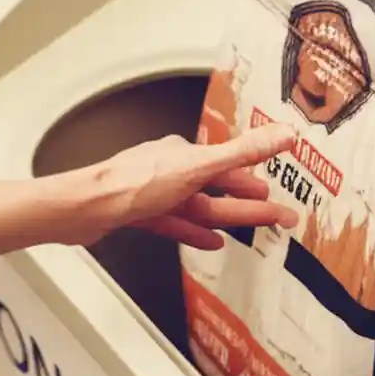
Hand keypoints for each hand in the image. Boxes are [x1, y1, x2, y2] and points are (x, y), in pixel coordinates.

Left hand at [55, 124, 298, 249]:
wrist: (89, 207)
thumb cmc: (137, 183)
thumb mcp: (200, 166)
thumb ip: (244, 152)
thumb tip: (285, 133)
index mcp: (185, 154)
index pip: (228, 165)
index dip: (253, 180)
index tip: (274, 192)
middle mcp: (170, 170)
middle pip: (217, 189)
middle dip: (246, 203)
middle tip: (274, 215)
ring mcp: (154, 193)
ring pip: (198, 207)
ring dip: (224, 219)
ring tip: (248, 233)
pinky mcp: (139, 214)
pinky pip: (174, 223)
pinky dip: (194, 232)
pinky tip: (210, 243)